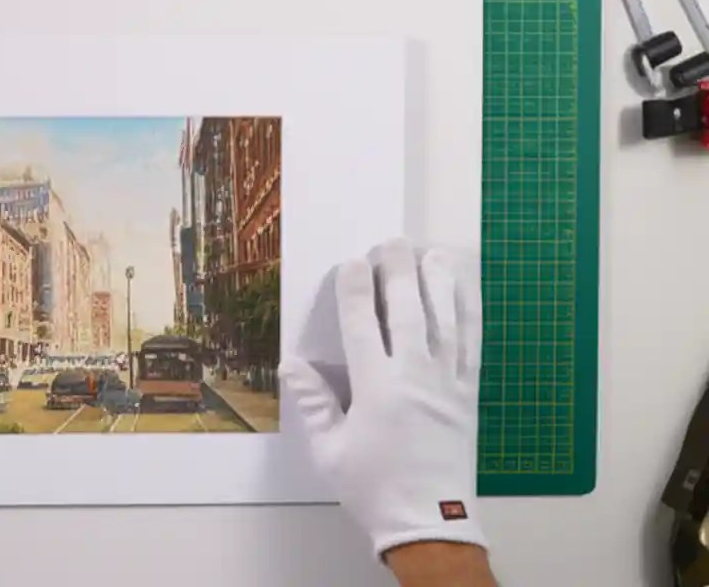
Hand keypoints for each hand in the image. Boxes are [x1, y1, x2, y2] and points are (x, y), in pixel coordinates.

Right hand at [282, 238, 485, 557]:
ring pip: (444, 321)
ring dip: (437, 283)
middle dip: (397, 272)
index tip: (351, 263)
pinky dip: (469, 313)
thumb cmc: (373, 488)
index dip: (354, 291)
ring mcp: (447, 383)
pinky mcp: (468, 394)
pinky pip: (472, 345)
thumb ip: (315, 403)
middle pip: (406, 312)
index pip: (361, 327)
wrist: (429, 521)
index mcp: (376, 390)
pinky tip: (465, 290)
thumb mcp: (330, 450)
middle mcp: (414, 378)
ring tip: (431, 252)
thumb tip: (293, 365)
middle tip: (391, 243)